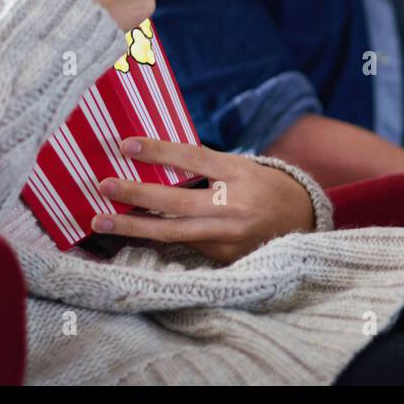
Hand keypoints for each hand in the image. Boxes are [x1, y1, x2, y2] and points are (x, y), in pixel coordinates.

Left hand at [92, 137, 316, 263]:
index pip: (193, 158)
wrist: (301, 220)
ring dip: (135, 227)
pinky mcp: (226, 258)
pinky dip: (156, 239)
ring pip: (174, 233)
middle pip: (178, 202)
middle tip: (104, 186)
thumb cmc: (261, 186)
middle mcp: (234, 206)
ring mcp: (230, 236)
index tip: (126, 145)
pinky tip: (131, 234)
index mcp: (238, 173)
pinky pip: (185, 246)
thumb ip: (203, 165)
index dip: (159, 151)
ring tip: (102, 221)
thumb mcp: (238, 166)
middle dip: (137, 195)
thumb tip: (152, 160)